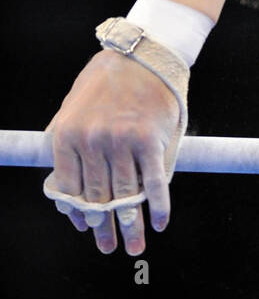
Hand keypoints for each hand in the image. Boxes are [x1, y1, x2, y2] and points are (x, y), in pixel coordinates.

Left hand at [44, 49, 180, 254]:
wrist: (143, 50)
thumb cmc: (107, 78)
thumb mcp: (72, 103)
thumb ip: (62, 138)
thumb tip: (59, 183)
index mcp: (68, 135)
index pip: (70, 188)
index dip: (79, 214)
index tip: (87, 229)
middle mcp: (92, 141)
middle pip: (99, 197)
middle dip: (104, 228)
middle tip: (110, 247)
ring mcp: (122, 142)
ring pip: (126, 195)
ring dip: (132, 226)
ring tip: (134, 246)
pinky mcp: (150, 139)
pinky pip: (154, 182)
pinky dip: (158, 206)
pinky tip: (159, 223)